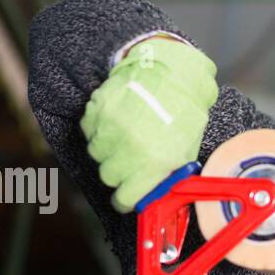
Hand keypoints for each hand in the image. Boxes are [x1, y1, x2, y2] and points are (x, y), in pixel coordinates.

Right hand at [80, 36, 217, 211]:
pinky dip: (97, 129)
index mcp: (156, 162)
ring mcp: (112, 127)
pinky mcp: (99, 108)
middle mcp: (131, 147)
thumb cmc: (183, 113)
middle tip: (128, 163)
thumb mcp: (186, 152)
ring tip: (123, 138)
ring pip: (95, 154)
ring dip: (106, 150)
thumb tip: (155, 199)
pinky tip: (115, 122)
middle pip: (107, 176)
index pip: (125, 198)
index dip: (124, 201)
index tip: (124, 199)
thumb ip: (167, 177)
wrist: (173, 73)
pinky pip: (88, 130)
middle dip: (117, 174)